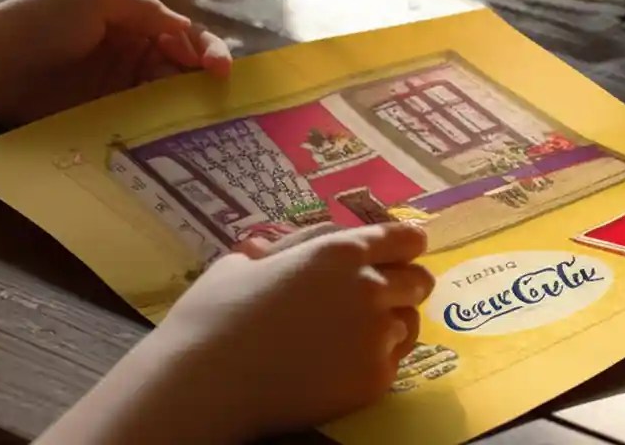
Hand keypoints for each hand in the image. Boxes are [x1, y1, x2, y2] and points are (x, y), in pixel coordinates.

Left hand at [0, 0, 231, 122]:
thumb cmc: (41, 21)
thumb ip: (143, 9)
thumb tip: (185, 29)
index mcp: (133, 19)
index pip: (183, 34)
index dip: (206, 50)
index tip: (218, 71)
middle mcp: (131, 52)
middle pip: (182, 67)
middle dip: (203, 79)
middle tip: (216, 97)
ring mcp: (118, 86)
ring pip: (167, 96)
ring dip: (186, 104)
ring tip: (201, 118)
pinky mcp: (104, 115)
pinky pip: (141, 121)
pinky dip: (161, 126)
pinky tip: (174, 134)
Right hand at [148, 223, 433, 441]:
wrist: (205, 384)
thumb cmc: (214, 314)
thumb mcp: (248, 261)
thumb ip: (295, 247)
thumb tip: (316, 242)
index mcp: (340, 252)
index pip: (404, 239)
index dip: (405, 246)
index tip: (404, 252)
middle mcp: (369, 289)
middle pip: (419, 281)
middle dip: (404, 285)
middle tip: (377, 299)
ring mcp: (376, 337)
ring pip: (408, 323)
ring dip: (389, 324)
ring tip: (352, 336)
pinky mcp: (374, 380)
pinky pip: (393, 362)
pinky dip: (375, 360)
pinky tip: (341, 364)